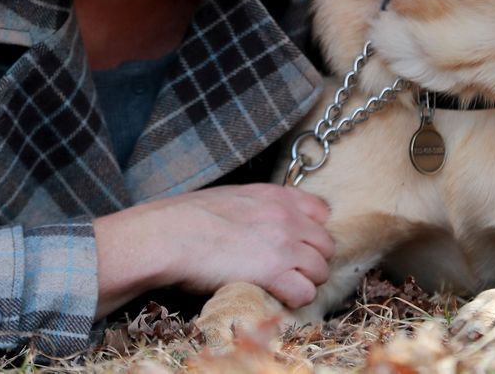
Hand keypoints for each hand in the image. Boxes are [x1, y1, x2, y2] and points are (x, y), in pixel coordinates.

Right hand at [92, 183, 332, 317]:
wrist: (169, 234)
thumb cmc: (189, 217)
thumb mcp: (233, 197)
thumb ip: (258, 206)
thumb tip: (261, 224)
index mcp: (276, 195)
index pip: (322, 211)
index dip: (313, 231)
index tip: (298, 244)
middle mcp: (287, 216)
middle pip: (326, 244)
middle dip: (312, 259)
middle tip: (290, 271)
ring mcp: (284, 244)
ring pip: (321, 270)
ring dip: (305, 280)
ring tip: (282, 286)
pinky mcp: (274, 272)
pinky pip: (305, 292)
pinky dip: (295, 298)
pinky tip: (277, 297)